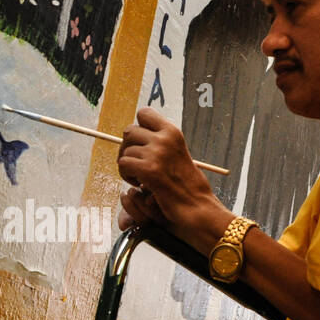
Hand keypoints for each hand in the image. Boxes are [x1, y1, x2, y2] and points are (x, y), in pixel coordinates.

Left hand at [117, 107, 220, 233]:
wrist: (196, 205)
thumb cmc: (187, 184)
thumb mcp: (177, 153)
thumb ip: (160, 142)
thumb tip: (136, 135)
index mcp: (172, 132)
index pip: (144, 113)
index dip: (137, 127)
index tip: (141, 144)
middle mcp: (164, 138)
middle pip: (129, 131)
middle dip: (127, 148)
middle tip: (135, 164)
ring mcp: (156, 153)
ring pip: (124, 151)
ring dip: (127, 165)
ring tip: (139, 177)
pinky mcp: (148, 170)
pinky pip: (123, 165)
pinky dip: (126, 176)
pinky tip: (139, 183)